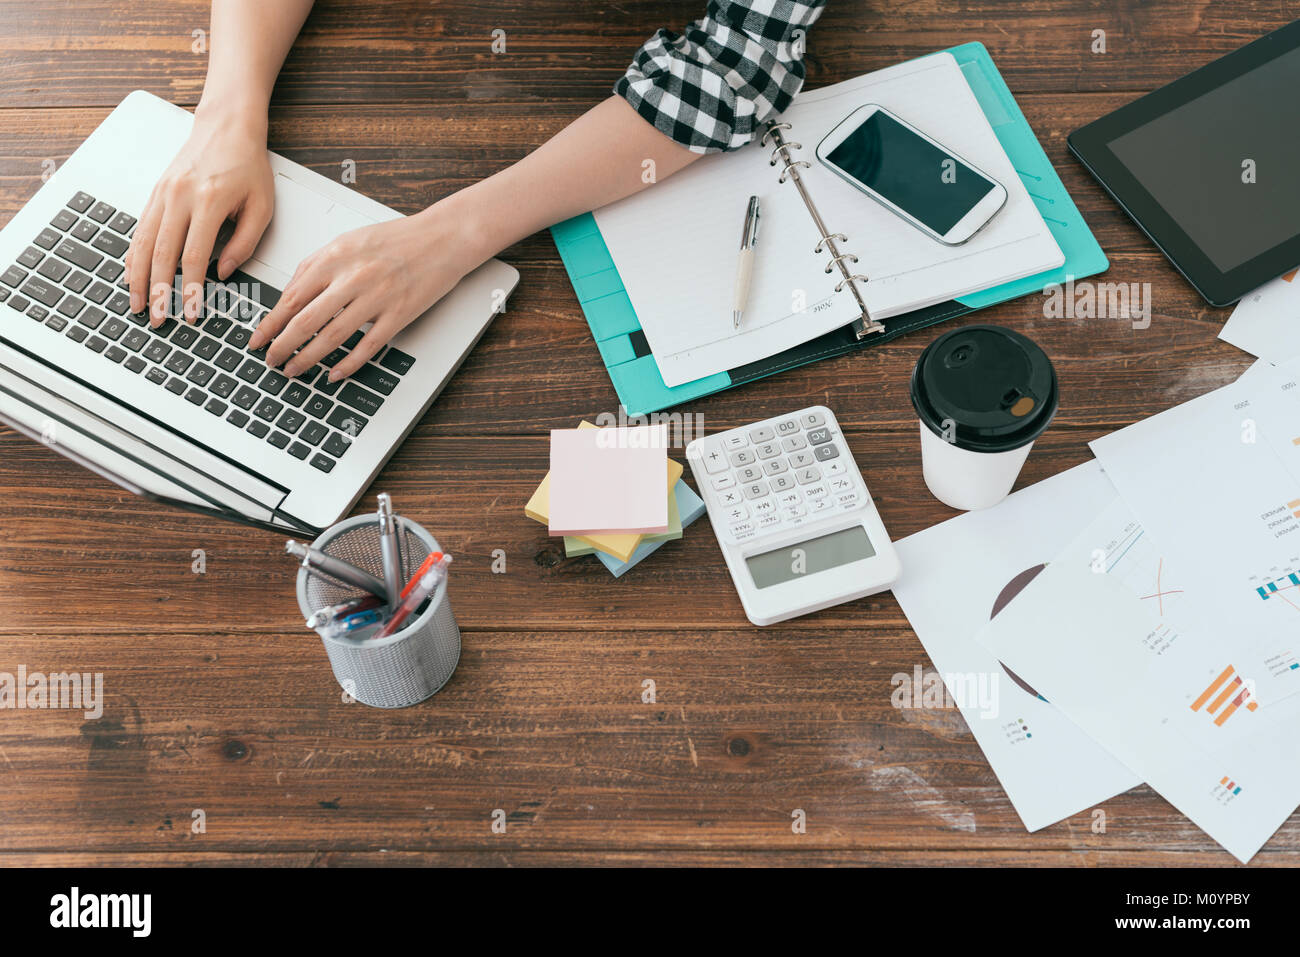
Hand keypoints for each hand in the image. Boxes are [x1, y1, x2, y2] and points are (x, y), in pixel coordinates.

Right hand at [126, 109, 273, 323]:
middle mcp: (180, 196)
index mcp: (209, 201)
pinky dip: (135, 254)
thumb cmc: (248, 167)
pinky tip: (133, 274)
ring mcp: (163, 193)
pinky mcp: (156, 192)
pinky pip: (140, 228)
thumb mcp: (261, 206)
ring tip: (138, 303)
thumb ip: (245, 242)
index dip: (191, 288)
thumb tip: (223, 273)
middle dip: (158, 289)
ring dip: (138, 276)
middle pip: (162, 252)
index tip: (191, 312)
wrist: (226, 128)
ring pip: (144, 242)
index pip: (195, 255)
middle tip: (158, 317)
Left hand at [252, 206, 483, 381]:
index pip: (292, 296)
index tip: (257, 339)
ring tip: (294, 369)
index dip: (270, 323)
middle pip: (305, 320)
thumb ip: (317, 266)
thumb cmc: (395, 240)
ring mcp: (376, 298)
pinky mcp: (398, 315)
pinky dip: (347, 364)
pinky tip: (334, 374)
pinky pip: (367, 347)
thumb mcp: (348, 241)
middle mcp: (352, 277)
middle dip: (282, 345)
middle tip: (270, 360)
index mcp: (335, 257)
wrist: (441, 239)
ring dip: (308, 358)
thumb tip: (290, 295)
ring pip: (332, 336)